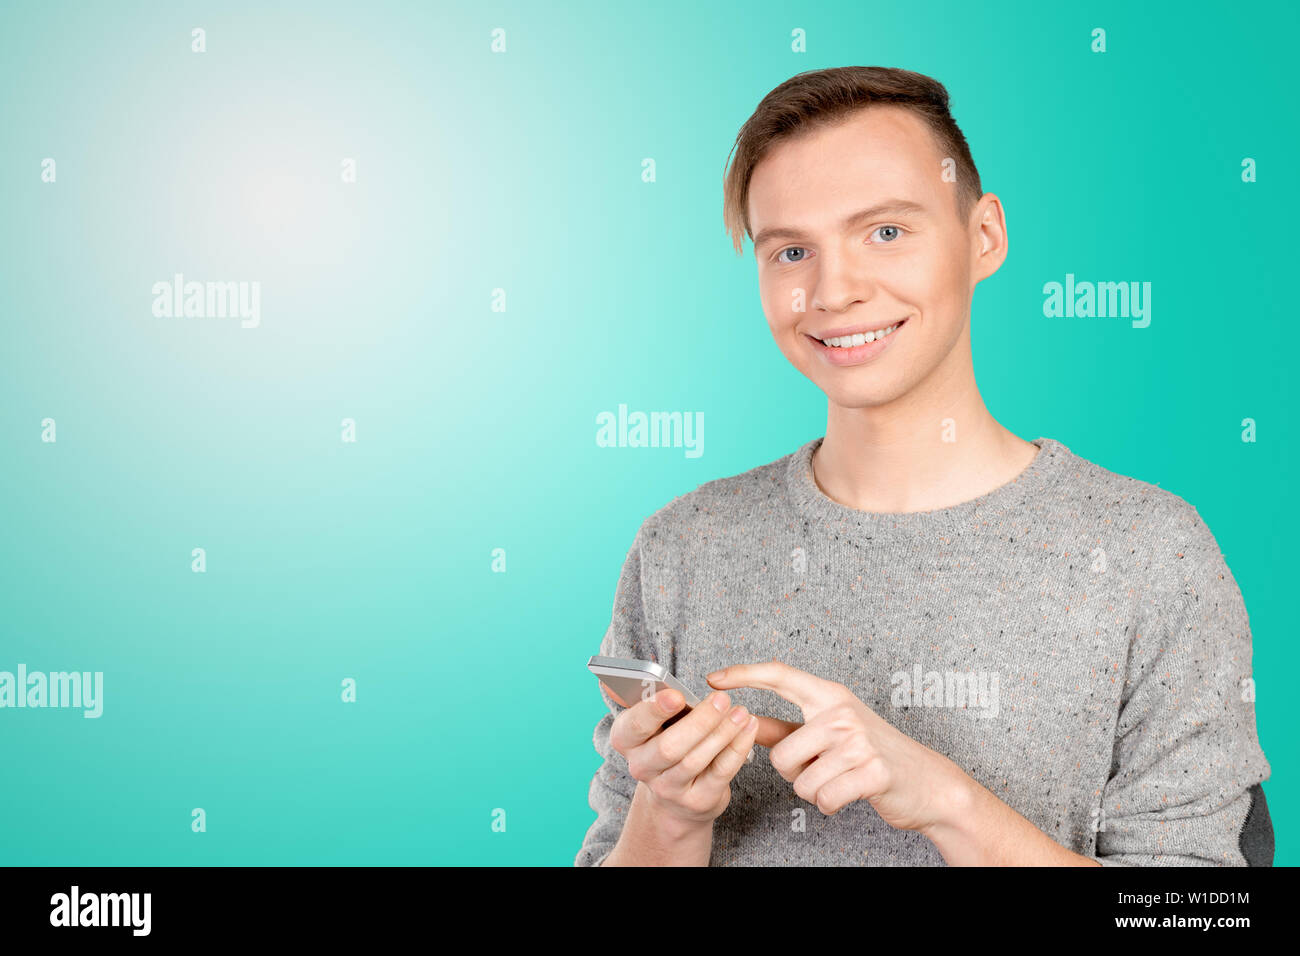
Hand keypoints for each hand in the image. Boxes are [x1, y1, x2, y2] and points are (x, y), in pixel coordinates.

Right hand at [601, 682, 759, 826]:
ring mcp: (668, 788)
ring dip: (722, 732)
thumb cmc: (668, 741)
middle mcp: (641, 767)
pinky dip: (737, 748)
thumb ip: (657, 701)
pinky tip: (749, 728)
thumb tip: (656, 681)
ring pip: (696, 760)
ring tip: (741, 712)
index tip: (676, 695)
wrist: (677, 795)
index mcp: (626, 739)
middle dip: (699, 722)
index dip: (654, 710)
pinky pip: (720, 772)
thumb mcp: (656, 721)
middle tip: (722, 699)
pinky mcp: (697, 800)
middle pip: (669, 747)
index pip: (634, 725)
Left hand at [706, 661, 963, 831]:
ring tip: (840, 780)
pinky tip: (849, 794)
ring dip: (815, 792)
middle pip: (782, 754)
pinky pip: (823, 799)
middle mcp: (842, 711)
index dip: (743, 674)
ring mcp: (858, 740)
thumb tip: (746, 722)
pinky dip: (830, 805)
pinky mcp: (871, 771)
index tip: (713, 679)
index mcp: (830, 695)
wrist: (928, 782)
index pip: (779, 674)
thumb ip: (787, 727)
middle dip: (794, 774)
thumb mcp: (830, 731)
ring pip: (801, 782)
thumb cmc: (874, 754)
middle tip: (821, 770)